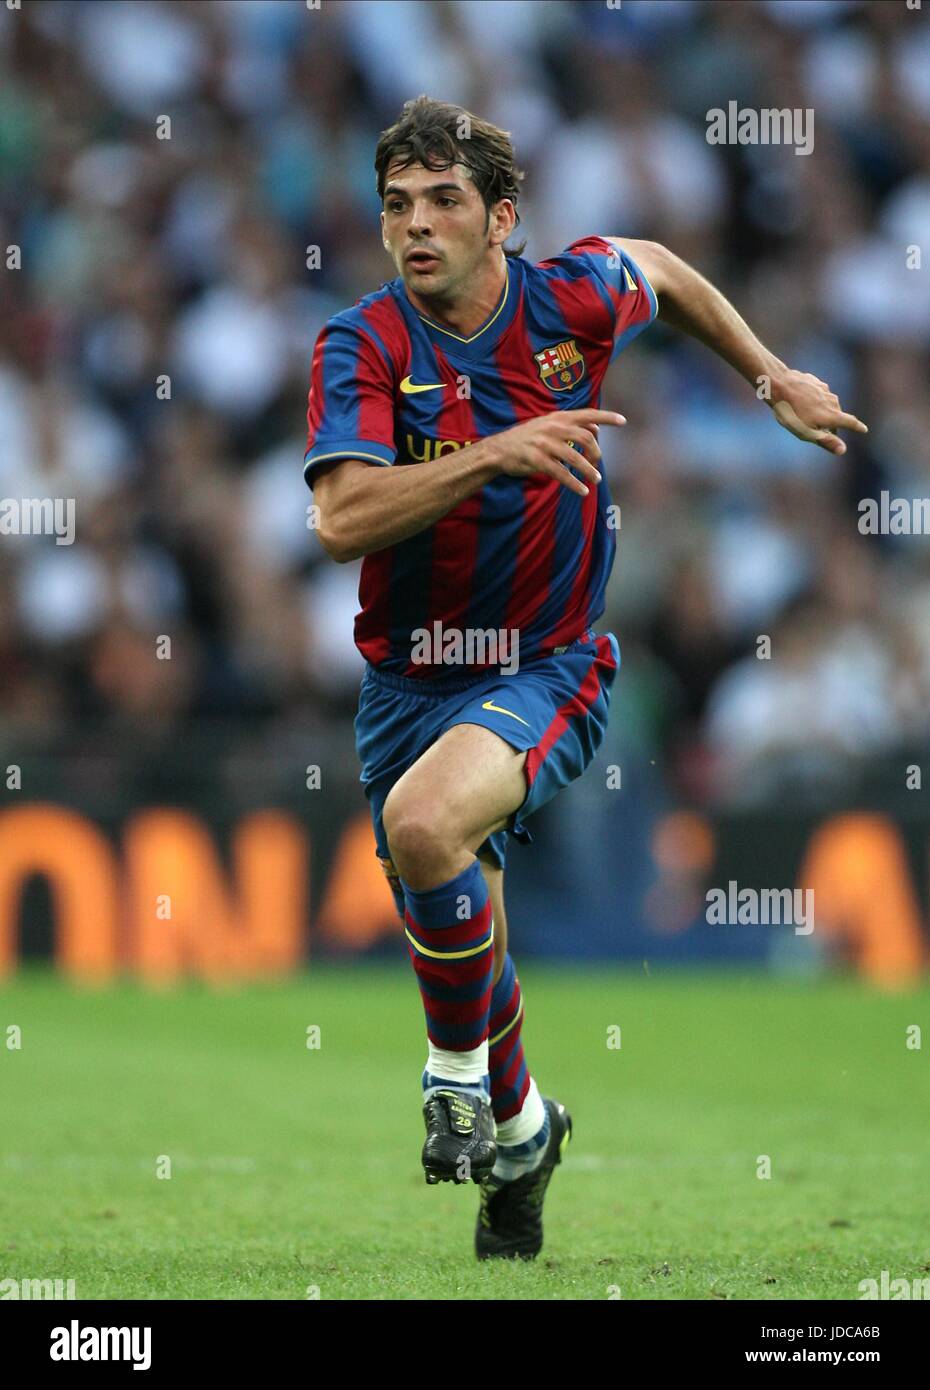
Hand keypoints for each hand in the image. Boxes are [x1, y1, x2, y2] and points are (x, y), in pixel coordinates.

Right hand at [492, 409, 625, 495]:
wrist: (499, 450)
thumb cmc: (527, 438)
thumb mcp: (549, 425)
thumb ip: (572, 426)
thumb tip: (597, 428)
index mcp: (558, 417)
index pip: (587, 414)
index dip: (606, 417)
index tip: (623, 421)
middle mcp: (553, 427)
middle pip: (586, 438)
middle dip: (596, 453)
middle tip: (596, 466)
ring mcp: (544, 443)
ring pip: (575, 457)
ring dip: (589, 470)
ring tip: (596, 480)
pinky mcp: (537, 460)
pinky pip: (561, 473)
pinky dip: (574, 483)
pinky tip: (582, 491)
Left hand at [768, 369, 867, 455]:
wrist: (780, 385)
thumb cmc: (792, 412)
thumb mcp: (807, 432)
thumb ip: (826, 441)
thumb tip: (843, 450)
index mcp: (832, 415)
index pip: (850, 422)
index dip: (858, 427)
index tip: (864, 429)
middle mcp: (832, 401)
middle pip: (837, 414)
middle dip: (833, 423)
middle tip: (823, 432)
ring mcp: (824, 390)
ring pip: (828, 404)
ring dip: (823, 411)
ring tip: (810, 417)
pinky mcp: (816, 382)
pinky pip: (819, 394)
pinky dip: (815, 400)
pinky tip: (803, 402)